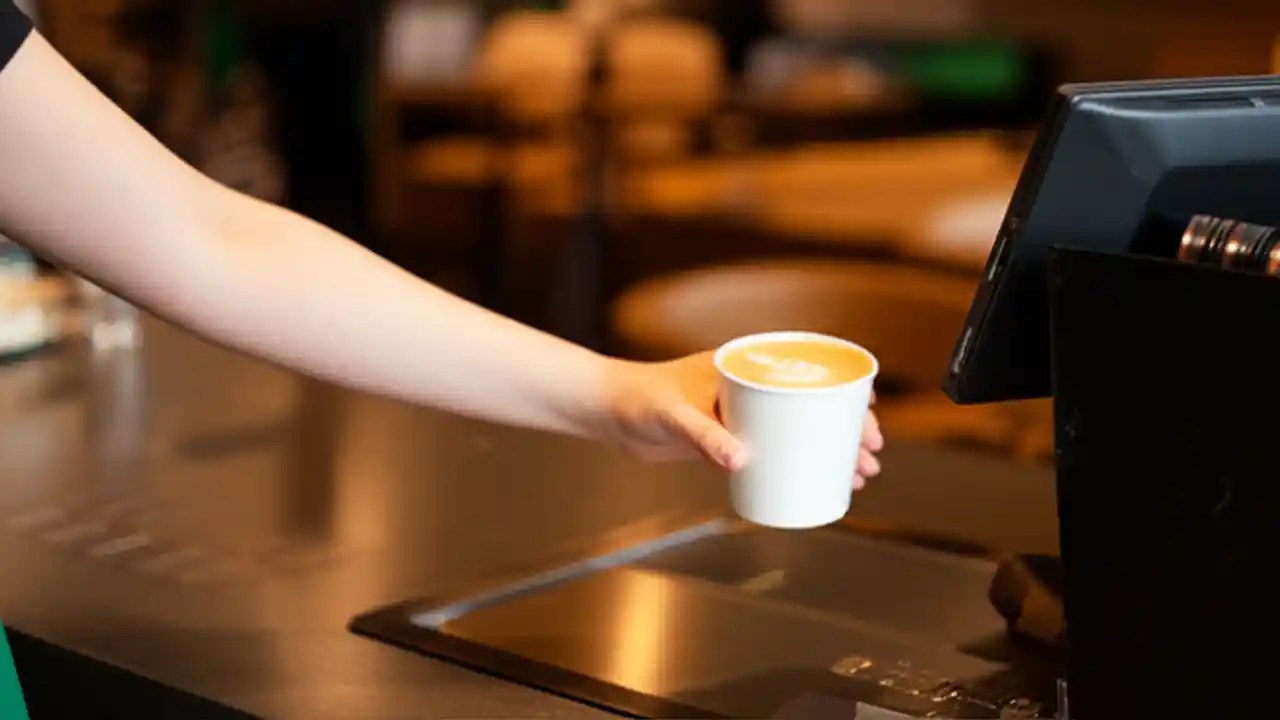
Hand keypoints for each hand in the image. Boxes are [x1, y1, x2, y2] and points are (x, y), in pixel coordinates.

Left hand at [597, 353, 883, 485]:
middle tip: (870, 460)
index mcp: (746, 364)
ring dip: (830, 449)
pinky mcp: (727, 435)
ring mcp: (741, 411)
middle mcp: (750, 384)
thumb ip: (706, 437)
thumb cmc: (639, 400)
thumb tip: (741, 461)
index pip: (812, 371)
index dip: (847, 394)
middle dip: (848, 431)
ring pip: (798, 428)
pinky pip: (775, 446)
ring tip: (857, 476)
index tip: (868, 420)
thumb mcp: (676, 417)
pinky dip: (799, 461)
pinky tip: (816, 480)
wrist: (608, 411)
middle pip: (813, 404)